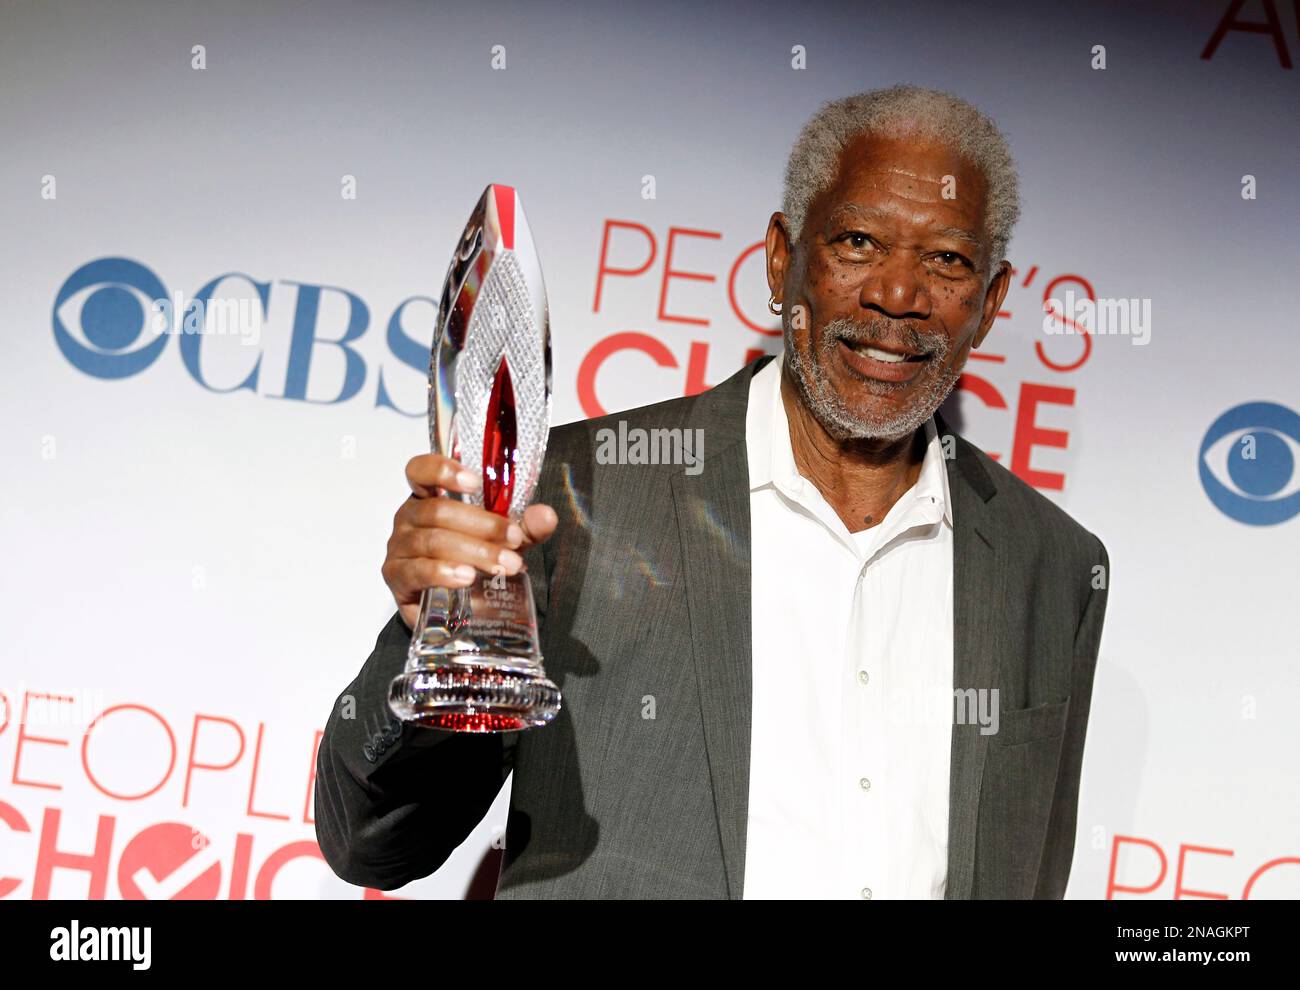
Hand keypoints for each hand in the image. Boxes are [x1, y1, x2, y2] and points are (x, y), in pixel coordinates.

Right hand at [382, 453, 558, 629]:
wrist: (447, 608)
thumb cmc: (468, 561)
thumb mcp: (502, 541)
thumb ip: (524, 527)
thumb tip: (546, 516)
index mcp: (428, 497)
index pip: (421, 470)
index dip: (443, 470)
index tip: (475, 483)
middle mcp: (408, 517)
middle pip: (439, 511)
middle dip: (483, 526)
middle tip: (514, 542)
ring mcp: (398, 547)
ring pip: (434, 541)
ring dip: (474, 552)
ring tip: (504, 565)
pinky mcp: (396, 577)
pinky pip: (417, 570)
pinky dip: (444, 572)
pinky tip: (466, 576)